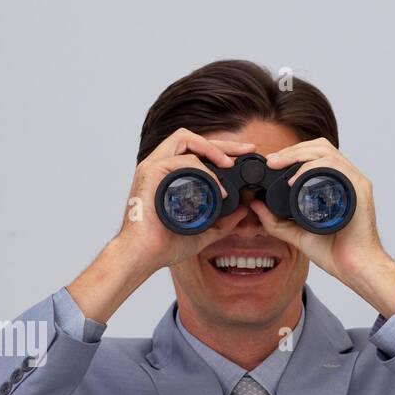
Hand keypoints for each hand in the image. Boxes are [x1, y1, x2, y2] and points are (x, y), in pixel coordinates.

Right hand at [68, 129, 260, 324]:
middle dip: (223, 142)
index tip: (244, 156)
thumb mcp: (204, 231)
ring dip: (212, 149)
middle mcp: (160, 166)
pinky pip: (182, 160)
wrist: (146, 254)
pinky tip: (217, 186)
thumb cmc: (166, 245)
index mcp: (169, 175)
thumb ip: (223, 221)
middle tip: (247, 149)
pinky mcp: (151, 171)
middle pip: (192, 139)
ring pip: (185, 139)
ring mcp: (154, 166)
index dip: (221, 150)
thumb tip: (243, 209)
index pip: (195, 151)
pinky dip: (203, 169)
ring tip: (231, 164)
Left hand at [249, 139, 394, 316]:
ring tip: (278, 165)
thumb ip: (275, 220)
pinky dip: (312, 168)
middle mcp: (346, 179)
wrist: (354, 268)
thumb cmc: (334, 252)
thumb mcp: (297, 233)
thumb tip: (254, 204)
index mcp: (335, 184)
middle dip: (291, 150)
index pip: (313, 155)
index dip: (291, 154)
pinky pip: (334, 166)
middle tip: (271, 161)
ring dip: (298, 154)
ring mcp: (354, 182)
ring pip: (325, 151)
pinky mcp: (359, 188)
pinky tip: (295, 180)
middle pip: (319, 147)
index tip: (271, 163)